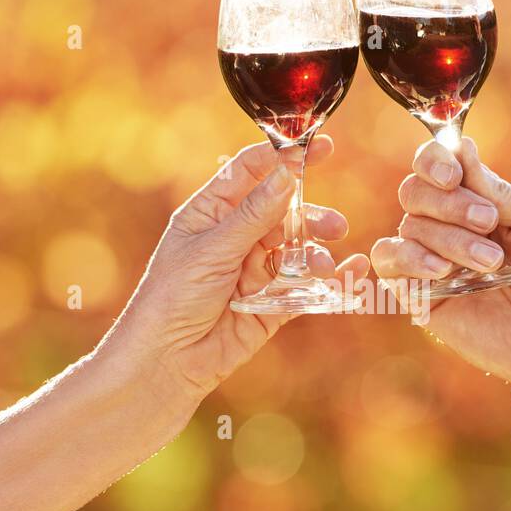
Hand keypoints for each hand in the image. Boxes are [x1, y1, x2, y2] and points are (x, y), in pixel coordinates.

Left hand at [0, 136, 367, 510]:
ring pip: (296, 249)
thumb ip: (254, 214)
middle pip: (282, 211)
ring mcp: (253, 271)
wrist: (164, 365)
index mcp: (209, 212)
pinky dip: (327, 281)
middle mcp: (234, 237)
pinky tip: (346, 274)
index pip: (251, 172)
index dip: (284, 156)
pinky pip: (304, 286)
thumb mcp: (212, 249)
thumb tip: (288, 174)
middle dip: (308, 213)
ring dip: (313, 251)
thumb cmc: (171, 300)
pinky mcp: (270, 305)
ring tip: (320, 262)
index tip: (320, 145)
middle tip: (333, 223)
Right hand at [370, 136, 510, 395]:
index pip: (435, 165)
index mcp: (476, 199)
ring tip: (492, 263)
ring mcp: (431, 259)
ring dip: (451, 239)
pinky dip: (410, 257)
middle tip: (489, 222)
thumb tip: (461, 147)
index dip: (435, 160)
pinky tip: (443, 271)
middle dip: (450, 203)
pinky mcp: (420, 294)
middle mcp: (447, 225)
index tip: (456, 174)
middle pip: (415, 191)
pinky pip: (388, 262)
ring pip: (410, 226)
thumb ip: (500, 187)